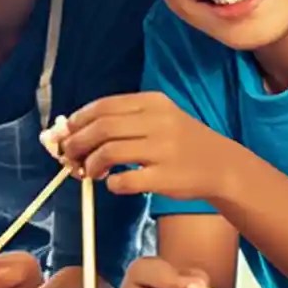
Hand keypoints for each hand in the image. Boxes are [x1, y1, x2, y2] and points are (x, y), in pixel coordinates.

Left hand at [63, 92, 251, 200]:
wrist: (222, 166)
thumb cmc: (180, 142)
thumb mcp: (157, 119)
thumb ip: (120, 121)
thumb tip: (72, 131)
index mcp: (152, 103)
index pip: (103, 106)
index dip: (77, 121)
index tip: (66, 134)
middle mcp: (158, 122)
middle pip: (101, 128)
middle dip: (77, 143)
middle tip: (69, 157)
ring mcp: (164, 149)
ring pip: (109, 151)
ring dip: (90, 164)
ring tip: (89, 172)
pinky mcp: (166, 177)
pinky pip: (126, 180)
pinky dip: (112, 184)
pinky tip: (114, 184)